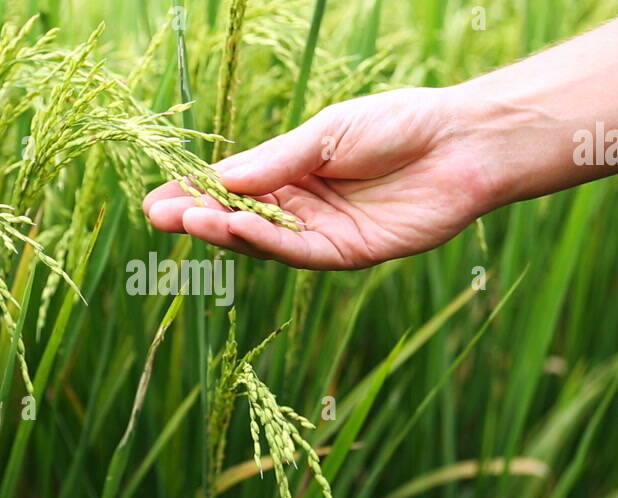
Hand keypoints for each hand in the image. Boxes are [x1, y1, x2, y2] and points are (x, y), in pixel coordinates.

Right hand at [142, 87, 501, 269]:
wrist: (460, 141)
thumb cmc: (396, 124)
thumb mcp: (326, 133)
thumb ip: (276, 161)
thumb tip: (221, 178)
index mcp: (292, 172)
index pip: (234, 186)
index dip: (197, 193)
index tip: (157, 198)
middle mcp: (301, 207)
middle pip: (240, 217)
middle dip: (199, 218)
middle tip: (158, 217)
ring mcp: (322, 232)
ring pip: (264, 239)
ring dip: (225, 231)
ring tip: (188, 221)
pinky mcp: (347, 253)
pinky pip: (298, 251)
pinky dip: (265, 241)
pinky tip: (234, 227)